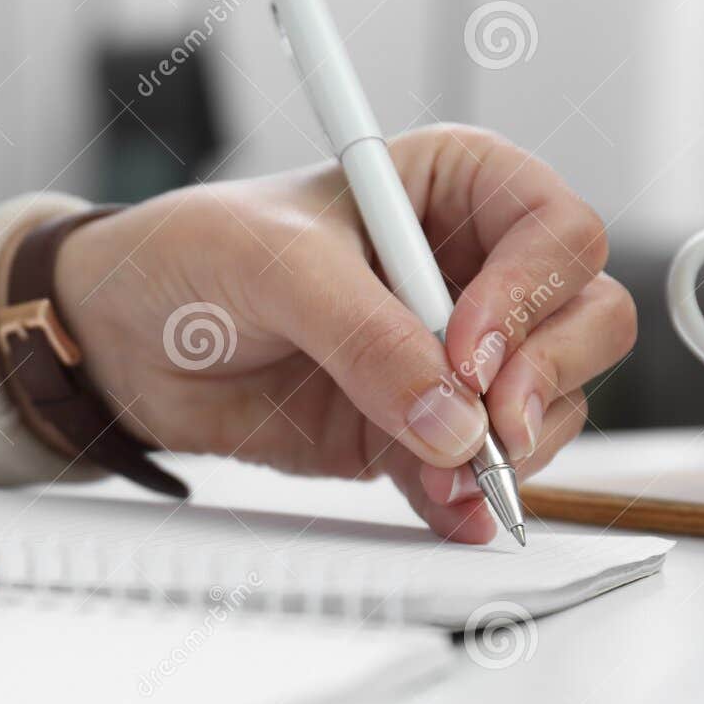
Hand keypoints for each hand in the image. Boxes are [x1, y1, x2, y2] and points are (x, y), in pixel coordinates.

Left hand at [55, 125, 635, 542]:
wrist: (122, 335)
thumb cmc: (191, 255)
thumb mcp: (274, 267)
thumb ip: (364, 336)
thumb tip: (452, 419)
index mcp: (451, 189)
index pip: (556, 230)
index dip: (532, 294)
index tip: (468, 351)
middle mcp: (466, 271)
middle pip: (582, 320)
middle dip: (549, 377)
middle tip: (492, 425)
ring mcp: (445, 357)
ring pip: (547, 403)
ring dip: (514, 447)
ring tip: (448, 477)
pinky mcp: (410, 429)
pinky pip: (473, 469)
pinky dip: (470, 498)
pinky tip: (453, 514)